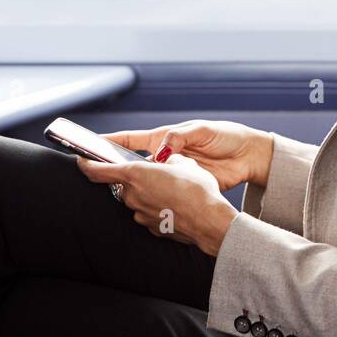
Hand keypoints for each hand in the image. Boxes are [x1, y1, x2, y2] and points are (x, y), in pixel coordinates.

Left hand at [76, 152, 238, 256]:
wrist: (209, 221)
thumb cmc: (197, 189)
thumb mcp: (185, 163)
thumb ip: (169, 160)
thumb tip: (166, 161)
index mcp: (136, 175)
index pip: (98, 170)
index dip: (86, 164)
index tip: (81, 160)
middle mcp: (133, 195)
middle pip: (124, 185)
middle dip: (136, 179)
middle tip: (157, 175)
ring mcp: (140, 214)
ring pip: (137, 199)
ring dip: (149, 193)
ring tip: (173, 191)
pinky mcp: (151, 227)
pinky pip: (149, 213)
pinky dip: (158, 208)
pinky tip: (176, 206)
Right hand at [101, 120, 274, 189]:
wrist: (247, 156)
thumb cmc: (226, 137)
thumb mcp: (202, 131)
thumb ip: (180, 136)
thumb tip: (162, 149)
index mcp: (164, 139)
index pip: (130, 140)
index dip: (109, 143)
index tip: (88, 146)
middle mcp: (163, 157)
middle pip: (132, 165)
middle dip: (115, 171)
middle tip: (97, 177)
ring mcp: (171, 174)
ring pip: (144, 183)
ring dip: (134, 188)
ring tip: (119, 194)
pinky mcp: (181, 189)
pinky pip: (161, 195)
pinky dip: (152, 199)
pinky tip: (145, 205)